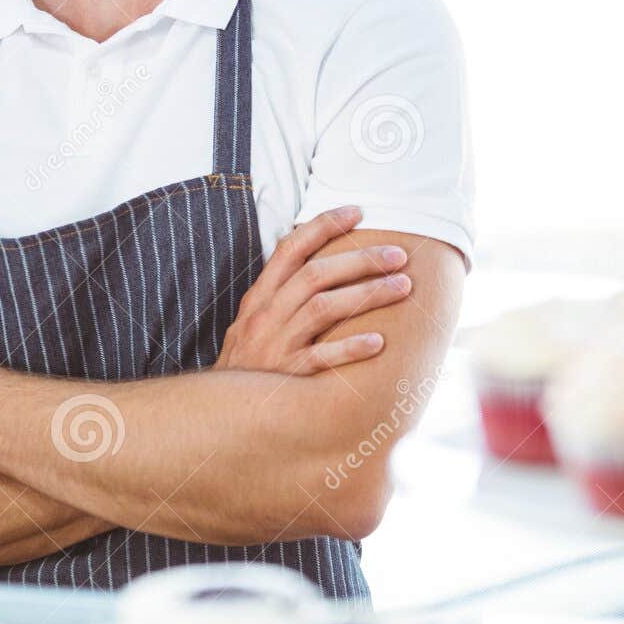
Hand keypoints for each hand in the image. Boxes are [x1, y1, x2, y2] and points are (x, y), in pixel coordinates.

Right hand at [216, 206, 410, 375]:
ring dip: (367, 294)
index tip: (357, 210)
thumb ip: (280, 296)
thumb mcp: (253, 323)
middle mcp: (266, 315)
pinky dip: (351, 347)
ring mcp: (275, 344)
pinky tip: (379, 342)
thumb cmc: (248, 365)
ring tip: (403, 287)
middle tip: (399, 254)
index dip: (324, 226)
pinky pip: (322, 357)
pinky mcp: (287, 376)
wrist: (220, 413)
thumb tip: (317, 265)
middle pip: (316, 274)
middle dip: (361, 259)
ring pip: (324, 308)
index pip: (291, 249)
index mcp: (259, 297)